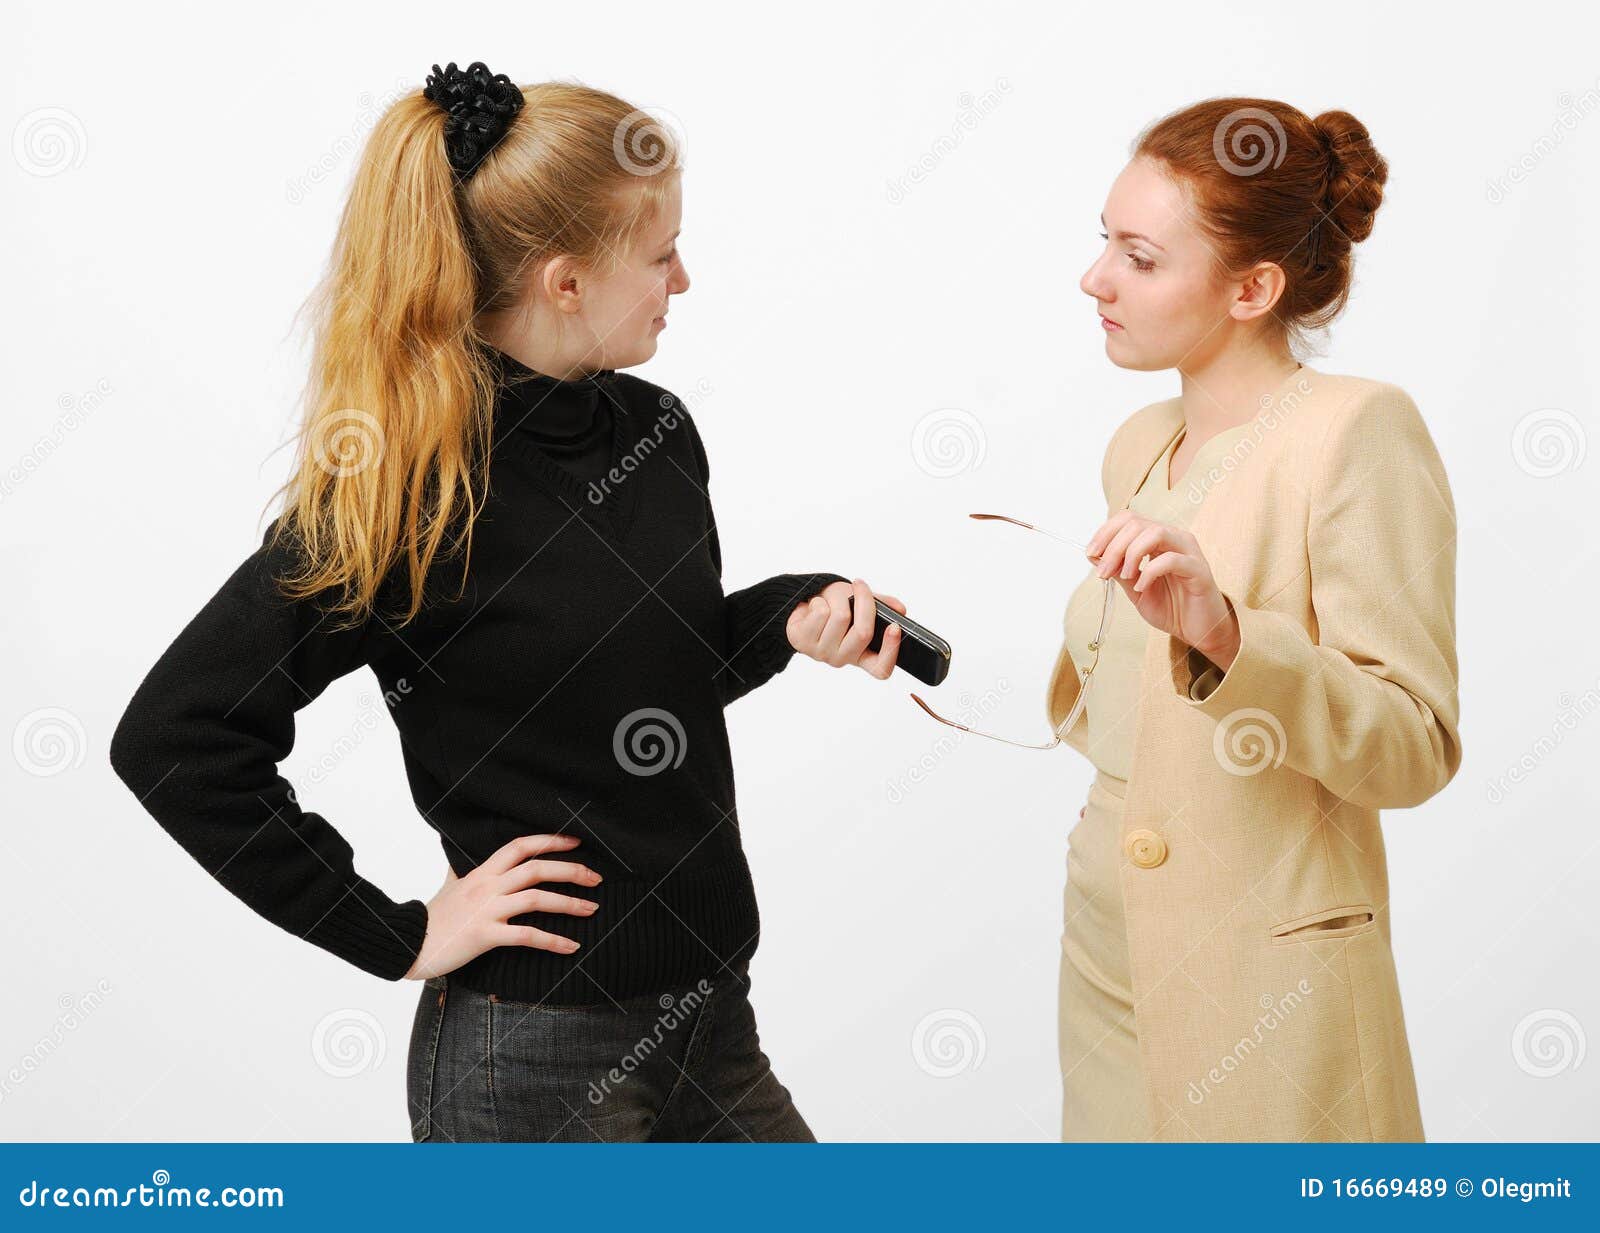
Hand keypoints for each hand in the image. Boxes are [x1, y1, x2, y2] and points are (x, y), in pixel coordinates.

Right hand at [403, 833, 602, 979]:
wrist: (408, 944)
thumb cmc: (432, 917)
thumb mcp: (449, 886)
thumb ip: (460, 871)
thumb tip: (460, 859)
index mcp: (481, 871)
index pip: (520, 845)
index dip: (550, 841)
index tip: (576, 842)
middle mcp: (486, 886)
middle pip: (535, 868)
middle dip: (570, 870)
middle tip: (595, 878)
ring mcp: (486, 910)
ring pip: (535, 898)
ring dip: (568, 903)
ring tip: (591, 909)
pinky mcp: (484, 936)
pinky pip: (526, 936)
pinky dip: (552, 941)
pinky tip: (571, 946)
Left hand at [785, 578, 906, 680]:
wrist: (803, 604)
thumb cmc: (833, 607)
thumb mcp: (860, 604)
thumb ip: (881, 606)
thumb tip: (900, 609)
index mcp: (862, 656)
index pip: (881, 668)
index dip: (890, 650)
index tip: (894, 627)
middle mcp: (843, 658)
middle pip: (863, 633)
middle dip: (864, 602)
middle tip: (860, 585)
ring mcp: (822, 653)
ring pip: (840, 616)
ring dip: (836, 598)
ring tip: (831, 599)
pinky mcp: (803, 642)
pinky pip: (820, 612)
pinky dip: (820, 600)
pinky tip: (814, 606)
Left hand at [1084, 512, 1240, 669]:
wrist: (1198, 631)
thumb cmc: (1171, 607)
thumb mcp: (1134, 588)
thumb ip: (1117, 570)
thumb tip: (1093, 554)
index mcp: (1158, 539)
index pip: (1129, 518)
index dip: (1105, 532)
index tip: (1090, 553)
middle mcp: (1174, 538)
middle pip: (1137, 523)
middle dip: (1113, 546)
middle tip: (1103, 571)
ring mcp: (1188, 552)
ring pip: (1155, 533)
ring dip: (1131, 553)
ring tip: (1124, 576)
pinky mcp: (1199, 569)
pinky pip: (1171, 560)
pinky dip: (1150, 572)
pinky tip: (1141, 587)